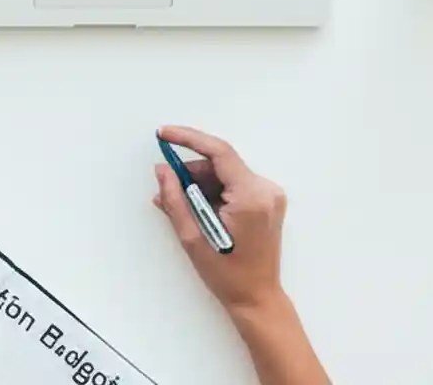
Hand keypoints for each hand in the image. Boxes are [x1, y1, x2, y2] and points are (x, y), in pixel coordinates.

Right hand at [152, 125, 286, 312]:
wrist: (257, 298)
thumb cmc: (227, 275)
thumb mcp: (193, 238)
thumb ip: (175, 200)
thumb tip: (163, 170)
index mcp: (251, 197)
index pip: (219, 153)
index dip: (189, 138)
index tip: (164, 134)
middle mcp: (266, 190)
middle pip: (220, 165)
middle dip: (190, 172)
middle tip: (166, 189)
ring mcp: (270, 195)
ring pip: (225, 174)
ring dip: (200, 185)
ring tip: (180, 208)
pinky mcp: (268, 201)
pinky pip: (234, 185)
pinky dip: (213, 192)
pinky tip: (198, 210)